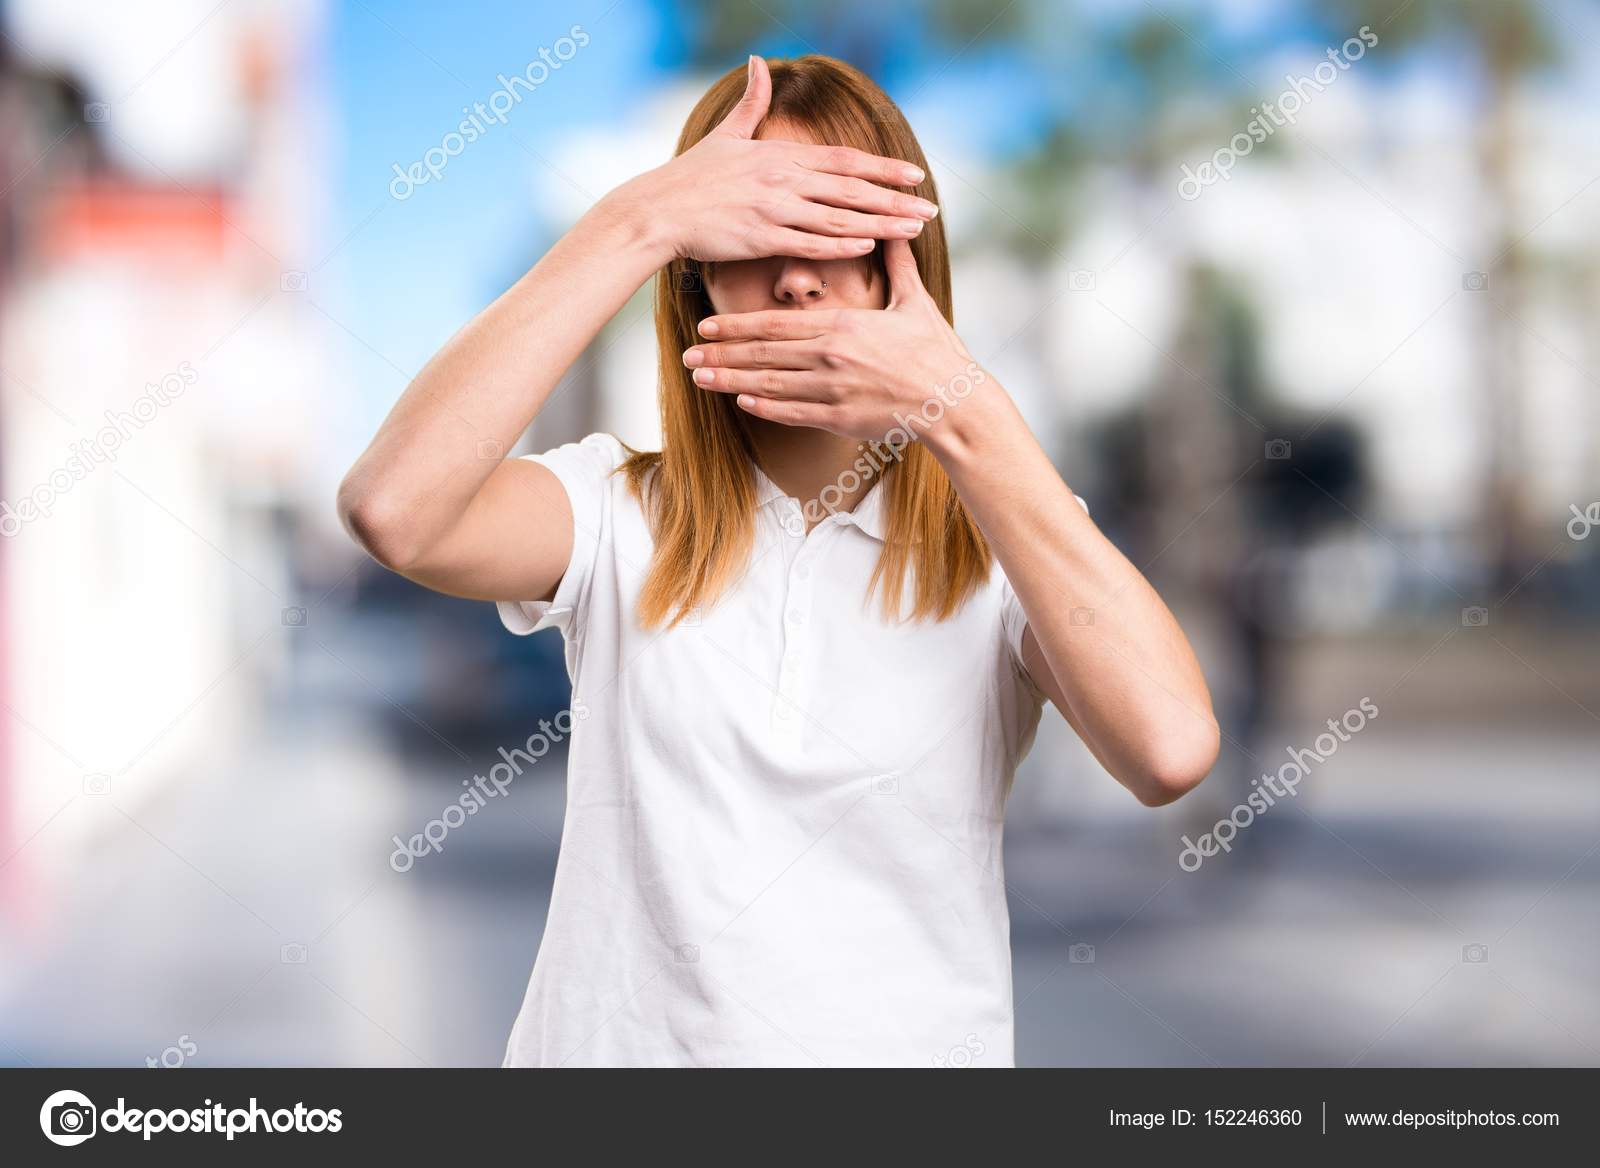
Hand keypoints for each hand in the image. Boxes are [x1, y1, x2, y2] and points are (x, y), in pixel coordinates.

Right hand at [622, 56, 937, 264]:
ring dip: (880, 224)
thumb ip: (751, 102)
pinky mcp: (760, 237)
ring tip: (915, 231)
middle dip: (895, 199)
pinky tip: (869, 244)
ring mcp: (773, 209)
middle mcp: (783, 179)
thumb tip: (759, 62)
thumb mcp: (726, 133)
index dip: (882, 168)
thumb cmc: (690, 177)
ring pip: (839, 218)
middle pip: (851, 189)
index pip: (843, 160)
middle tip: (932, 209)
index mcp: (780, 154)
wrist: (657, 209)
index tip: (915, 176)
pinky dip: (840, 243)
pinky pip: (809, 242)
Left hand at [682, 238, 988, 444]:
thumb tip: (896, 229)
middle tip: (686, 355)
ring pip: (769, 384)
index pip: (776, 324)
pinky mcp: (840, 418)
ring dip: (731, 381)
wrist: (955, 401)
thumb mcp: (915, 302)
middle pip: (763, 353)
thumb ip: (897, 265)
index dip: (736, 325)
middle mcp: (831, 355)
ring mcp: (833, 389)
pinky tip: (740, 402)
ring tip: (700, 380)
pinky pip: (793, 412)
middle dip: (721, 354)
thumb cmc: (937, 352)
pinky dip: (764, 407)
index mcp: (843, 325)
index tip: (707, 326)